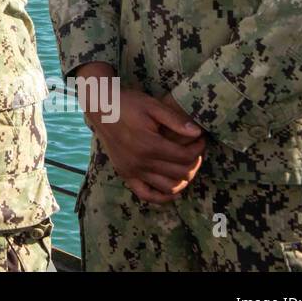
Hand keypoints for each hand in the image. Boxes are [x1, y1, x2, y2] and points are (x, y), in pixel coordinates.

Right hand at [77, 66, 204, 204]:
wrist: (100, 107)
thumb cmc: (128, 103)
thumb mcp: (153, 106)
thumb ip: (175, 120)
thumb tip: (198, 133)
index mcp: (149, 145)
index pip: (185, 157)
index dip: (198, 149)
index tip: (201, 140)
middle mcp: (141, 162)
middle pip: (180, 173)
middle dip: (194, 163)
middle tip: (196, 151)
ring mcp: (132, 171)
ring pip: (168, 187)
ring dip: (183, 180)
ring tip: (186, 166)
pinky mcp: (124, 174)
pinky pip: (146, 194)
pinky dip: (162, 197)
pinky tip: (172, 189)